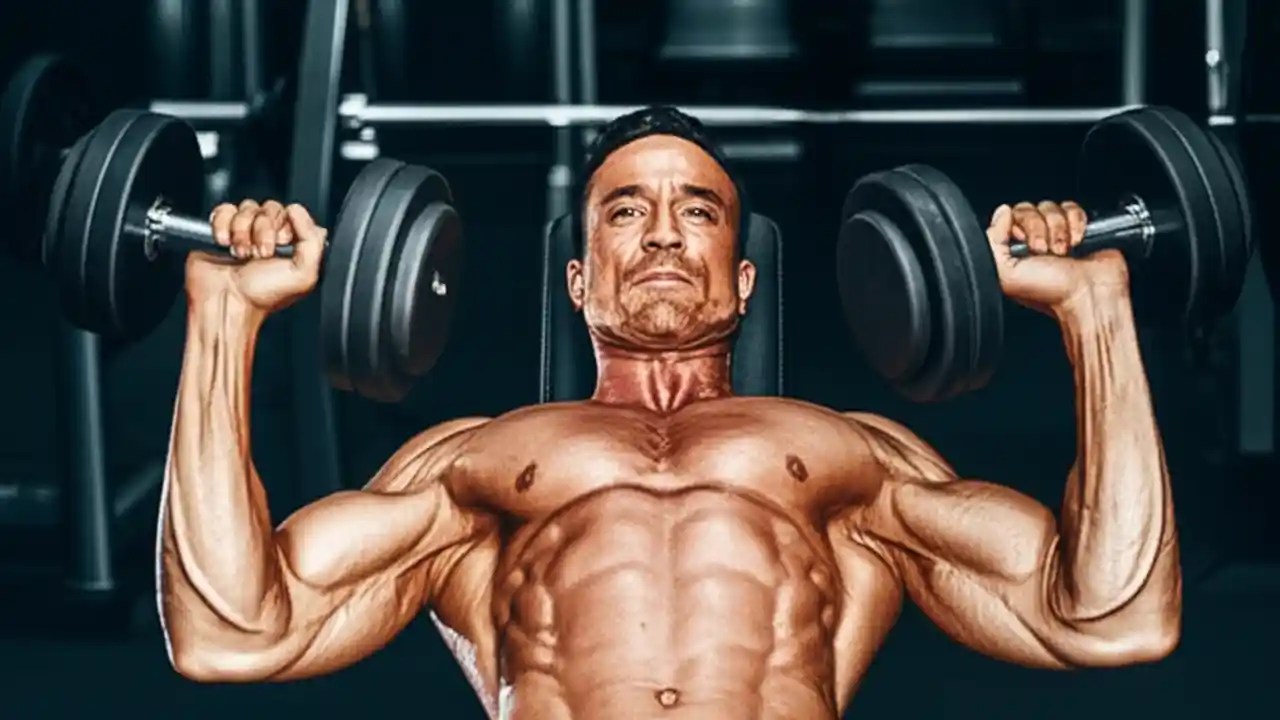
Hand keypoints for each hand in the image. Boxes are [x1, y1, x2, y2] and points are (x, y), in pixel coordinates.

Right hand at [186, 200, 325, 313]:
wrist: (226, 302)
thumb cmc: (262, 296)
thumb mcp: (303, 275)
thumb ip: (313, 241)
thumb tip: (298, 212)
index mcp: (293, 244)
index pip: (293, 213)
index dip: (285, 225)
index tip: (280, 244)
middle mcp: (270, 235)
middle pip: (270, 208)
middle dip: (262, 230)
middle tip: (260, 254)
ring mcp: (246, 231)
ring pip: (247, 208)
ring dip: (242, 231)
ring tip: (242, 255)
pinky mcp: (222, 229)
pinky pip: (224, 210)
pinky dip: (223, 225)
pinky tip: (225, 244)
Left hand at [986, 201, 1129, 314]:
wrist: (1091, 294)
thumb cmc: (1053, 293)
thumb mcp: (1007, 275)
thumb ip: (992, 243)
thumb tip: (1002, 213)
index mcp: (1011, 253)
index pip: (1006, 217)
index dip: (1018, 224)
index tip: (1025, 241)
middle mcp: (1031, 243)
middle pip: (1029, 209)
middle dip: (1039, 229)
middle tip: (1045, 251)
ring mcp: (1055, 235)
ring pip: (1051, 207)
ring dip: (1059, 229)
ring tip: (1063, 251)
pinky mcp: (1078, 229)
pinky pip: (1072, 208)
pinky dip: (1076, 222)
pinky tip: (1076, 242)